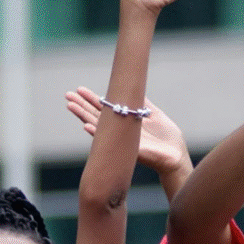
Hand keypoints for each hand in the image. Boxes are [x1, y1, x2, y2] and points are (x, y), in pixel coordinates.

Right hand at [66, 87, 189, 175]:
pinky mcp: (125, 149)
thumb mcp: (154, 114)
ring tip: (70, 105)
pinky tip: (85, 126)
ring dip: (83, 116)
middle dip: (81, 105)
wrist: (175, 154)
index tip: (80, 90)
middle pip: (95, 116)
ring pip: (97, 126)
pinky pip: (108, 141)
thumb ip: (143, 104)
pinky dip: (96, 134)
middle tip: (68, 95)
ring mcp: (120, 140)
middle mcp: (119, 131)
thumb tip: (135, 89)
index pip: (104, 108)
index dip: (92, 99)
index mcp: (124, 121)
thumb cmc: (167, 137)